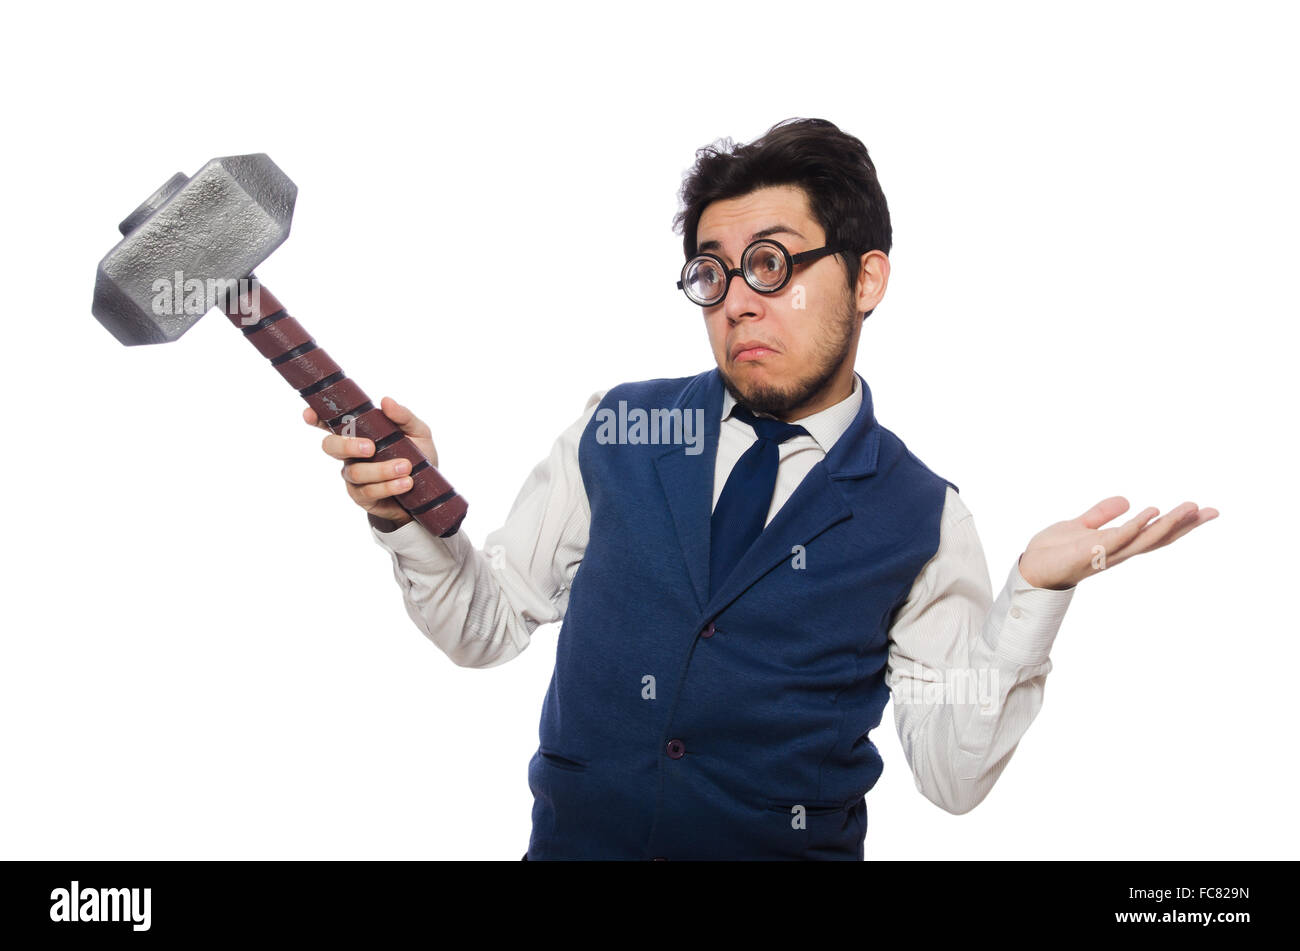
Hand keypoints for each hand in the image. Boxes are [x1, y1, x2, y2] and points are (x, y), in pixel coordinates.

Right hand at [304, 396, 438, 527]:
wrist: (428, 490)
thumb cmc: (418, 454)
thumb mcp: (418, 432)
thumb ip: (403, 417)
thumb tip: (386, 401)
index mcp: (359, 433)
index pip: (330, 423)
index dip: (316, 418)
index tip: (310, 414)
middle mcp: (350, 454)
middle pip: (331, 447)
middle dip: (348, 446)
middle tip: (371, 448)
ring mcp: (354, 477)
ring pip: (355, 472)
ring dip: (382, 470)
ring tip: (406, 467)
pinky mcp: (363, 497)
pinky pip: (368, 492)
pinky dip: (389, 486)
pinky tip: (405, 483)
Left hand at [1017, 496, 1218, 589]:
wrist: (1030, 567)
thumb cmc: (1054, 551)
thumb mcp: (1081, 526)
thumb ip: (1102, 514)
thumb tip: (1128, 501)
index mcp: (1119, 544)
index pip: (1155, 534)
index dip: (1181, 524)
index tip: (1206, 512)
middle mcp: (1118, 552)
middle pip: (1159, 539)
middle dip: (1186, 526)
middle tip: (1212, 511)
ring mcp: (1106, 553)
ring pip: (1144, 539)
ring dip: (1168, 524)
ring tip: (1190, 508)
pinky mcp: (1090, 551)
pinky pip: (1117, 538)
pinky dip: (1135, 525)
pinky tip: (1150, 511)